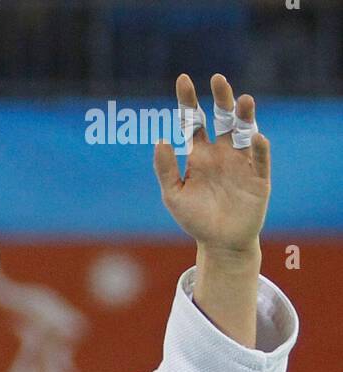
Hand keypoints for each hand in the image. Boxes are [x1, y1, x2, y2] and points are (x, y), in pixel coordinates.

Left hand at [153, 73, 269, 256]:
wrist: (220, 244)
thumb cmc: (195, 218)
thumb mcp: (174, 195)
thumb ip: (165, 169)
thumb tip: (160, 139)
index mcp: (200, 154)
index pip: (194, 121)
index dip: (189, 101)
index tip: (183, 80)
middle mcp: (222, 152)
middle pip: (222, 118)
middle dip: (221, 98)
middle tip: (218, 79)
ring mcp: (242, 162)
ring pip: (245, 131)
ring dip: (245, 116)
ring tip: (243, 100)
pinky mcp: (258, 178)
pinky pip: (260, 159)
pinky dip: (259, 148)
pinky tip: (257, 138)